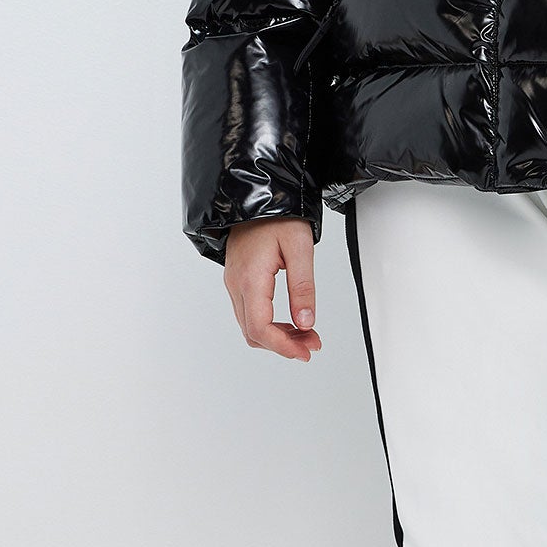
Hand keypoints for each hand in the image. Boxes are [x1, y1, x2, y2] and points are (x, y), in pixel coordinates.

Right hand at [223, 217, 320, 361]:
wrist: (256, 194)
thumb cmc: (278, 215)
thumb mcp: (300, 248)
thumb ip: (303, 287)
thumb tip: (306, 323)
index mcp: (250, 279)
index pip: (260, 328)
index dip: (283, 346)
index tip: (305, 352)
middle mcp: (236, 284)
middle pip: (253, 332)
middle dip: (283, 345)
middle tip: (312, 344)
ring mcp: (234, 283)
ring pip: (250, 325)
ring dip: (277, 336)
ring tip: (307, 335)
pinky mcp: (238, 280)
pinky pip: (249, 312)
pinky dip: (270, 324)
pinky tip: (291, 322)